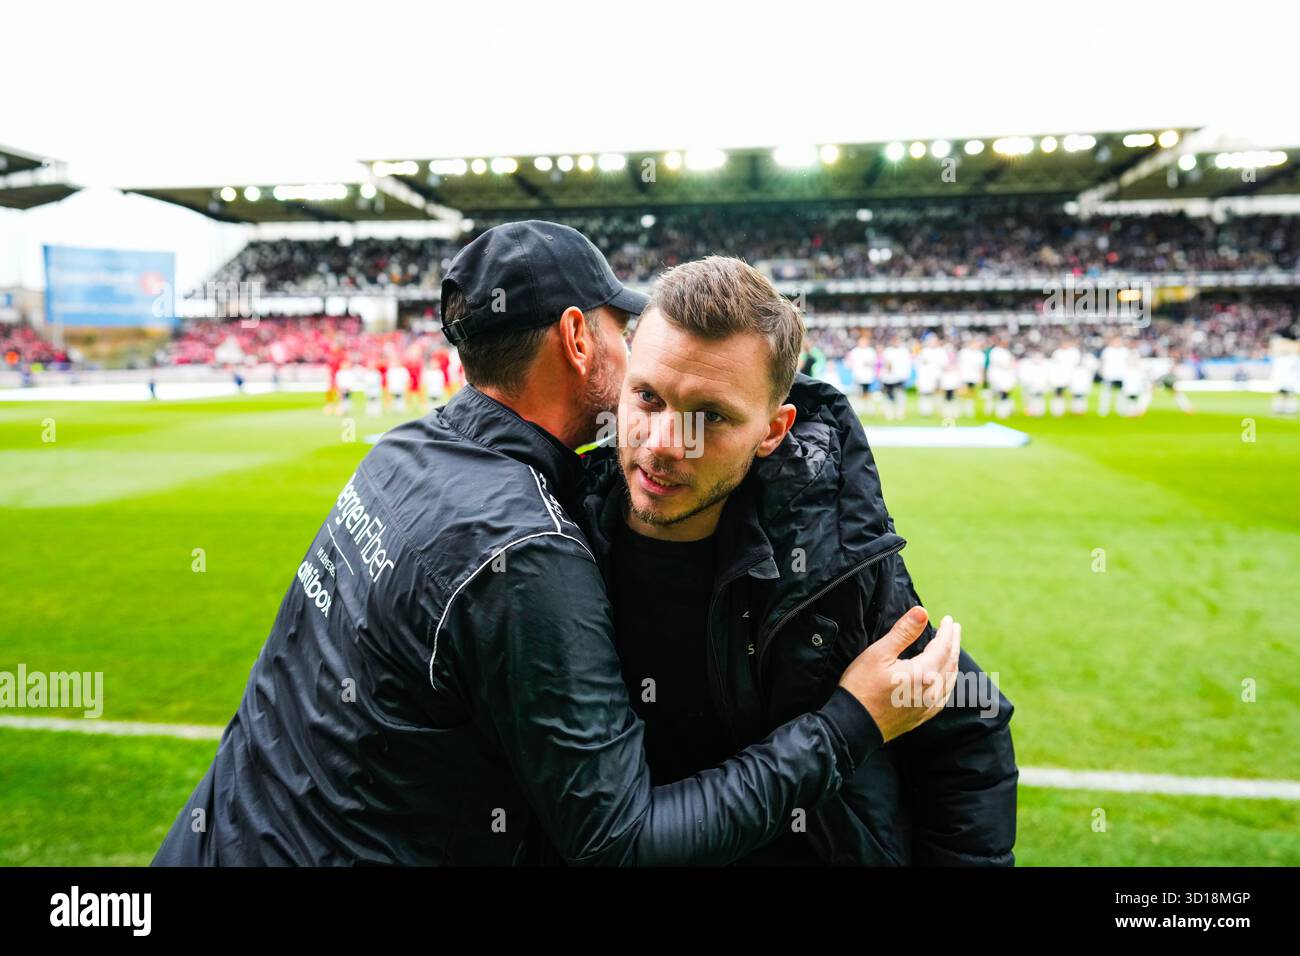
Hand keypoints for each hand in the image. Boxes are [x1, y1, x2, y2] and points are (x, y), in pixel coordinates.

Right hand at [837, 606, 960, 742]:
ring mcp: (929, 706)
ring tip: (952, 648)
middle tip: (954, 628)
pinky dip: (948, 680)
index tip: (948, 619)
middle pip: (950, 662)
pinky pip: (944, 695)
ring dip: (952, 661)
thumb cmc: (861, 686)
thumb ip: (903, 632)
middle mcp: (931, 691)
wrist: (853, 724)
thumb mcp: (878, 654)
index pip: (943, 647)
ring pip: (950, 679)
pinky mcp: (923, 716)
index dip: (947, 632)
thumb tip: (923, 612)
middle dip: (953, 643)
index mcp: (923, 673)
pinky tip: (945, 677)